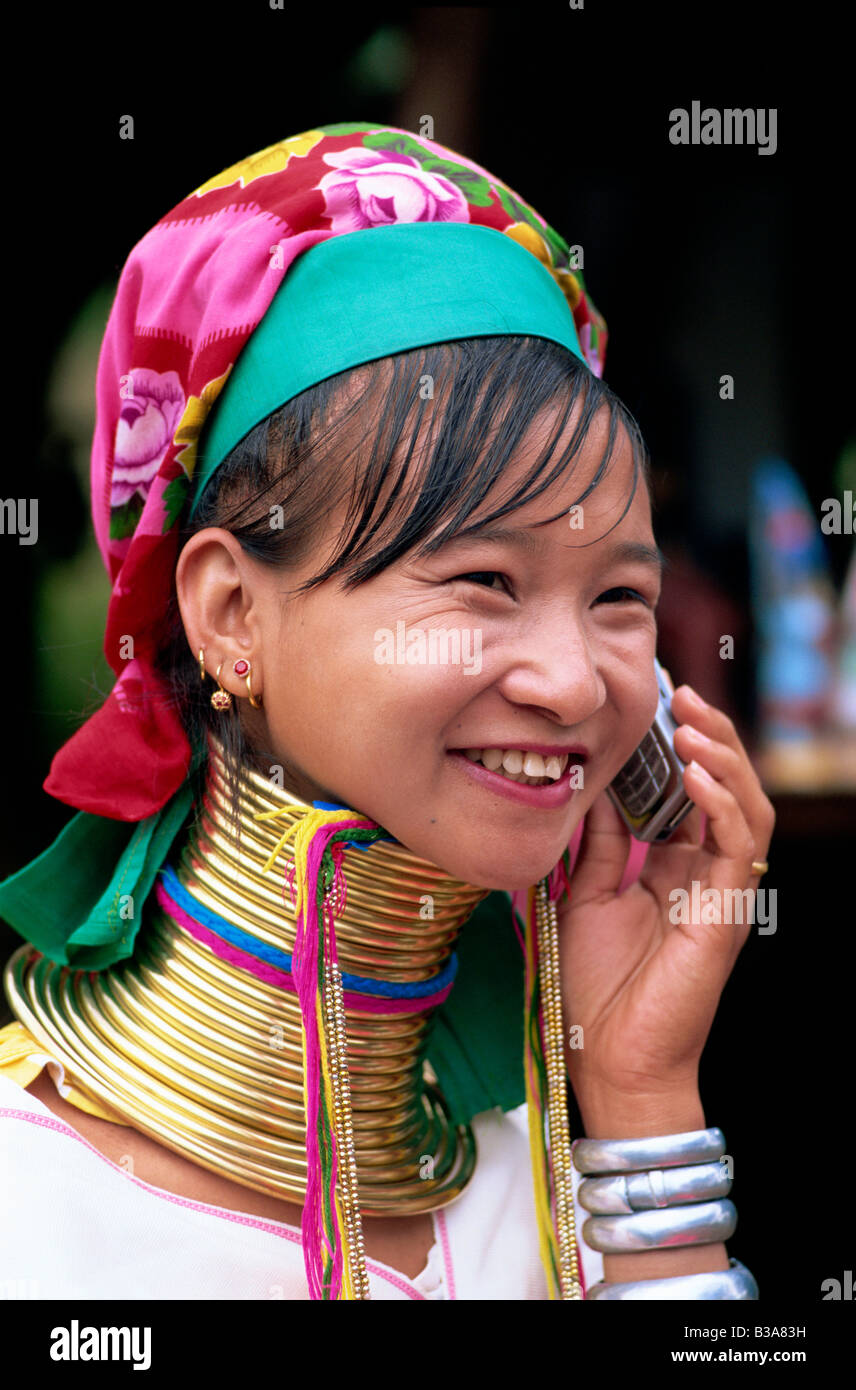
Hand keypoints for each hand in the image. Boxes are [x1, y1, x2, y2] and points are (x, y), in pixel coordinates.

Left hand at [556, 684, 774, 1110]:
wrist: (608, 1056)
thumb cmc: (595, 985)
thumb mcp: (584, 893)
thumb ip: (597, 840)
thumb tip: (590, 780)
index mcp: (673, 865)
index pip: (689, 790)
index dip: (676, 743)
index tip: (652, 700)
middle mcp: (705, 871)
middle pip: (726, 787)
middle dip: (708, 735)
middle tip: (679, 694)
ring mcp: (722, 889)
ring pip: (746, 805)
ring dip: (723, 757)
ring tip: (692, 720)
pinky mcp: (729, 908)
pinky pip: (738, 842)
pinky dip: (722, 800)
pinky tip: (698, 771)